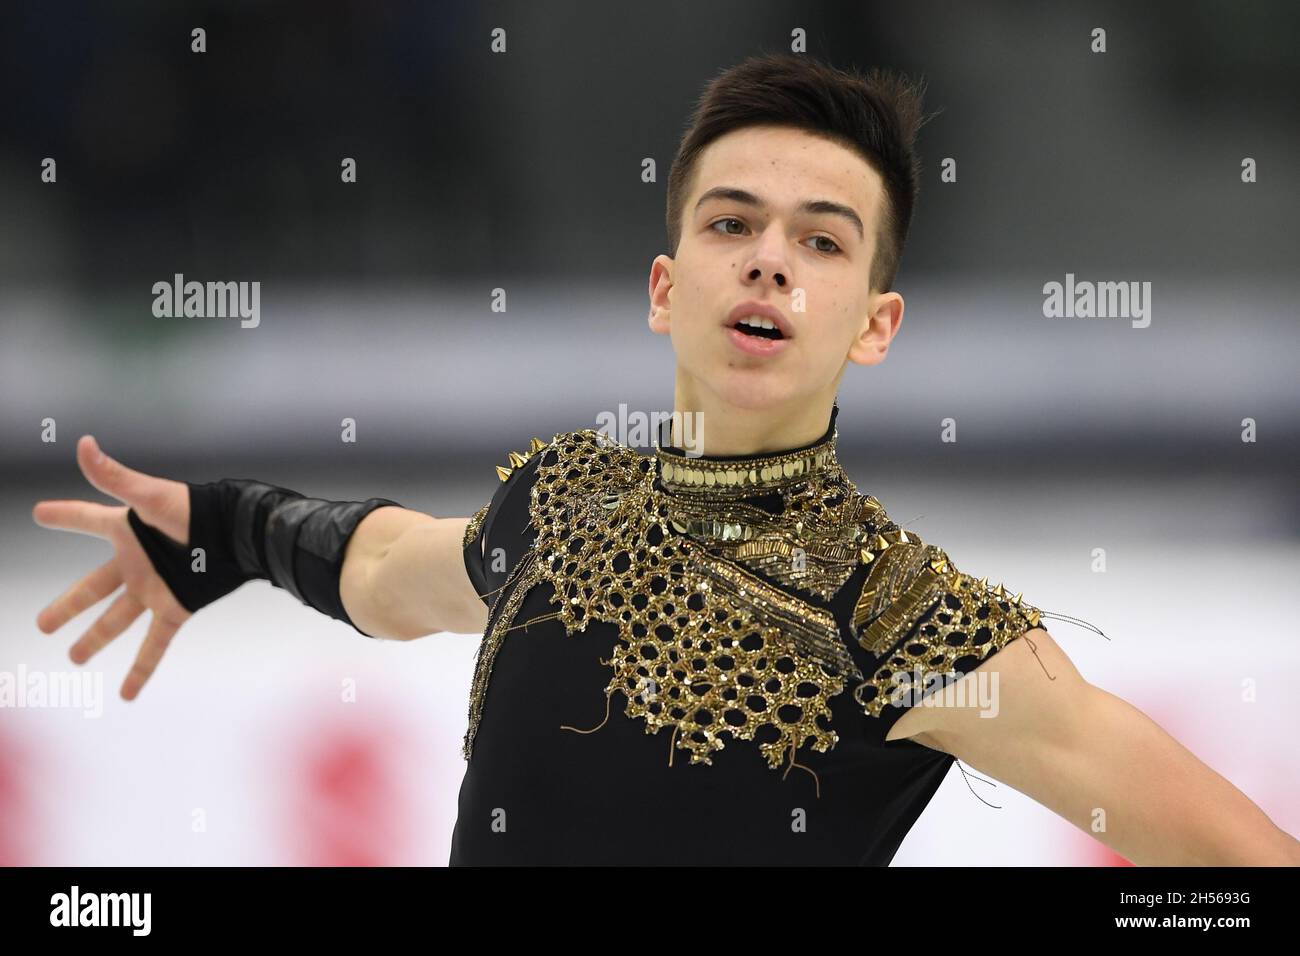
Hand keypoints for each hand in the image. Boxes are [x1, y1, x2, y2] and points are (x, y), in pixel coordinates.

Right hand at [32, 435, 192, 699]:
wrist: (240, 535)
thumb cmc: (197, 510)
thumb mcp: (150, 496)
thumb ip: (114, 477)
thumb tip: (83, 444)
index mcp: (127, 531)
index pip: (86, 520)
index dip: (65, 515)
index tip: (41, 513)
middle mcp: (136, 563)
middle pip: (91, 588)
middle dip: (67, 606)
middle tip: (43, 624)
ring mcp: (154, 588)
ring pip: (115, 620)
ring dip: (94, 640)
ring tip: (73, 658)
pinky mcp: (176, 607)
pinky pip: (154, 644)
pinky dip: (141, 669)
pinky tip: (127, 694)